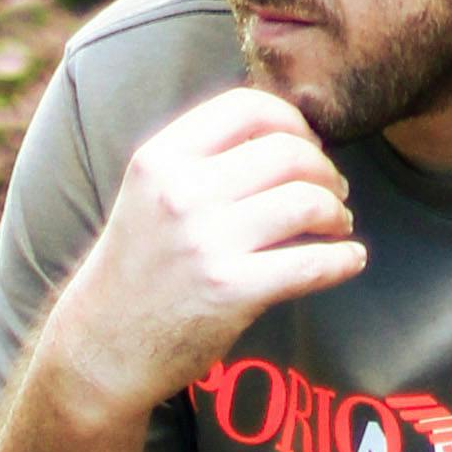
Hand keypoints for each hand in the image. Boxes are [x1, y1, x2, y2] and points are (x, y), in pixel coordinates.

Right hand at [54, 85, 362, 415]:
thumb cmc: (138, 265)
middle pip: (288, 152)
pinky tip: (350, 258)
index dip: (292, 120)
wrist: (102, 344)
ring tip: (336, 224)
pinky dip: (344, 259)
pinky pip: (313, 263)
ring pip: (307, 202)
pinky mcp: (232, 291)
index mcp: (161, 158)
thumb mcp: (149, 192)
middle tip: (333, 190)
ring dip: (336, 211)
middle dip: (324, 169)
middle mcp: (182, 193)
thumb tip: (287, 132)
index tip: (307, 145)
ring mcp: (207, 243)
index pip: (247, 107)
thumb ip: (203, 157)